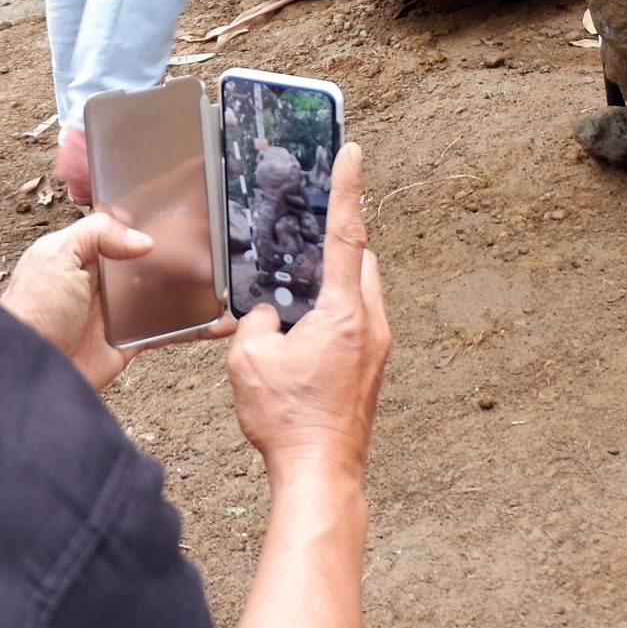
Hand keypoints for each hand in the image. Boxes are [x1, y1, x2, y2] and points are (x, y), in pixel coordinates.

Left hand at [0, 212, 228, 388]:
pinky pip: (167, 331)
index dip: (154, 221)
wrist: (27, 371)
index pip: (125, 229)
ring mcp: (119, 311)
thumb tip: (143, 240)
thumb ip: (97, 234)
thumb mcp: (57, 255)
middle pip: (151, 261)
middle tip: (215, 247)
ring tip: (228, 281)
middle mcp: (104, 280)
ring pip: (165, 294)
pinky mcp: (130, 342)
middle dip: (182, 254)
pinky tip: (219, 321)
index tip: (187, 214)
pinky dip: (194, 327)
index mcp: (84, 252)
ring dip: (194, 289)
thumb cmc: (31, 311)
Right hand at [228, 143, 391, 482]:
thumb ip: (255, 322)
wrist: (321, 474)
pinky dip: (336, 308)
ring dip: (335, 279)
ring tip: (298, 283)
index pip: (346, 235)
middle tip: (309, 225)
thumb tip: (266, 314)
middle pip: (361, 260)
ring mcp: (377, 347)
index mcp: (345, 312)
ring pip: (362, 291)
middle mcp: (371, 324)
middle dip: (338, 240)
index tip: (352, 153)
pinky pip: (358, 319)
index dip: (347, 189)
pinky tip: (305, 325)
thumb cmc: (288, 421)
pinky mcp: (372, 367)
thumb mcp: (250, 361)